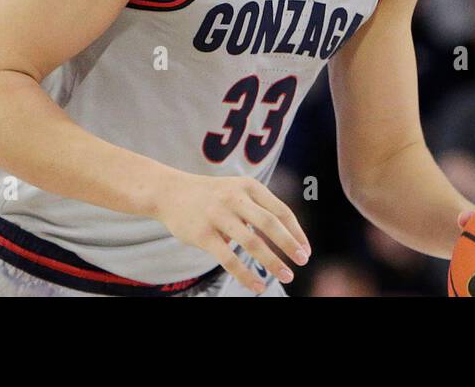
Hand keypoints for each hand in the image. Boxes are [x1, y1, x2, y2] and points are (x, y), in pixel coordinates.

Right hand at [152, 172, 310, 293]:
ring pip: (252, 242)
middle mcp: (235, 198)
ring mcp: (218, 215)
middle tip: (303, 262)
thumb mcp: (237, 190)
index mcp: (249, 186)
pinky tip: (257, 286)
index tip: (305, 250)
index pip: (281, 211)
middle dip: (290, 245)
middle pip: (270, 224)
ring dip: (272, 262)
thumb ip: (259, 208)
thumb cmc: (211, 195)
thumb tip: (287, 238)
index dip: (296, 232)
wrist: (169, 192)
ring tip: (286, 276)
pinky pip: (229, 259)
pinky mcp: (203, 234)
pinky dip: (245, 275)